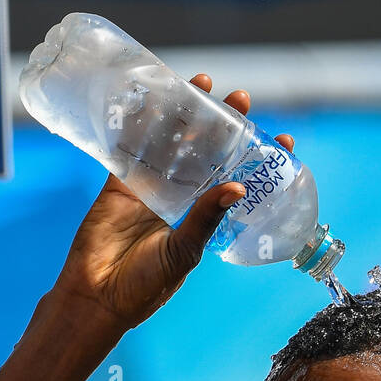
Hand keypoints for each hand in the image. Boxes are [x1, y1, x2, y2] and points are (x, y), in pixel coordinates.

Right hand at [50, 74, 295, 330]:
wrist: (97, 295)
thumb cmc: (145, 285)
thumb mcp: (184, 252)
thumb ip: (206, 218)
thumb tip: (237, 188)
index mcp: (204, 218)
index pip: (238, 180)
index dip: (257, 160)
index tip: (282, 139)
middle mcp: (181, 199)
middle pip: (207, 152)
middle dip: (224, 125)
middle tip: (241, 99)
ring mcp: (150, 188)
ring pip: (171, 142)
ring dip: (185, 115)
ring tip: (202, 85)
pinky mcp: (119, 181)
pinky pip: (131, 144)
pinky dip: (139, 121)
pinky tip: (153, 95)